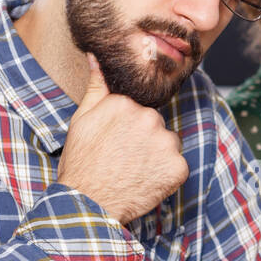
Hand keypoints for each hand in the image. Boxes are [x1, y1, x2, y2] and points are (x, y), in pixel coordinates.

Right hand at [56, 53, 188, 223]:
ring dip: (158, 157)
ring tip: (134, 171)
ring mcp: (166, 143)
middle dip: (145, 140)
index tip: (116, 143)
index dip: (128, 129)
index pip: (139, 110)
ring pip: (169, 145)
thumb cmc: (81, 163)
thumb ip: (96, 86)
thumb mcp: (82, 119)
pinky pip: (178, 167)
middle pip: (156, 126)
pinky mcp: (178, 168)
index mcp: (128, 103)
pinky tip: (146, 182)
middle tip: (124, 159)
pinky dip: (167, 176)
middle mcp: (150, 118)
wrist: (88, 203)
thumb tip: (96, 57)